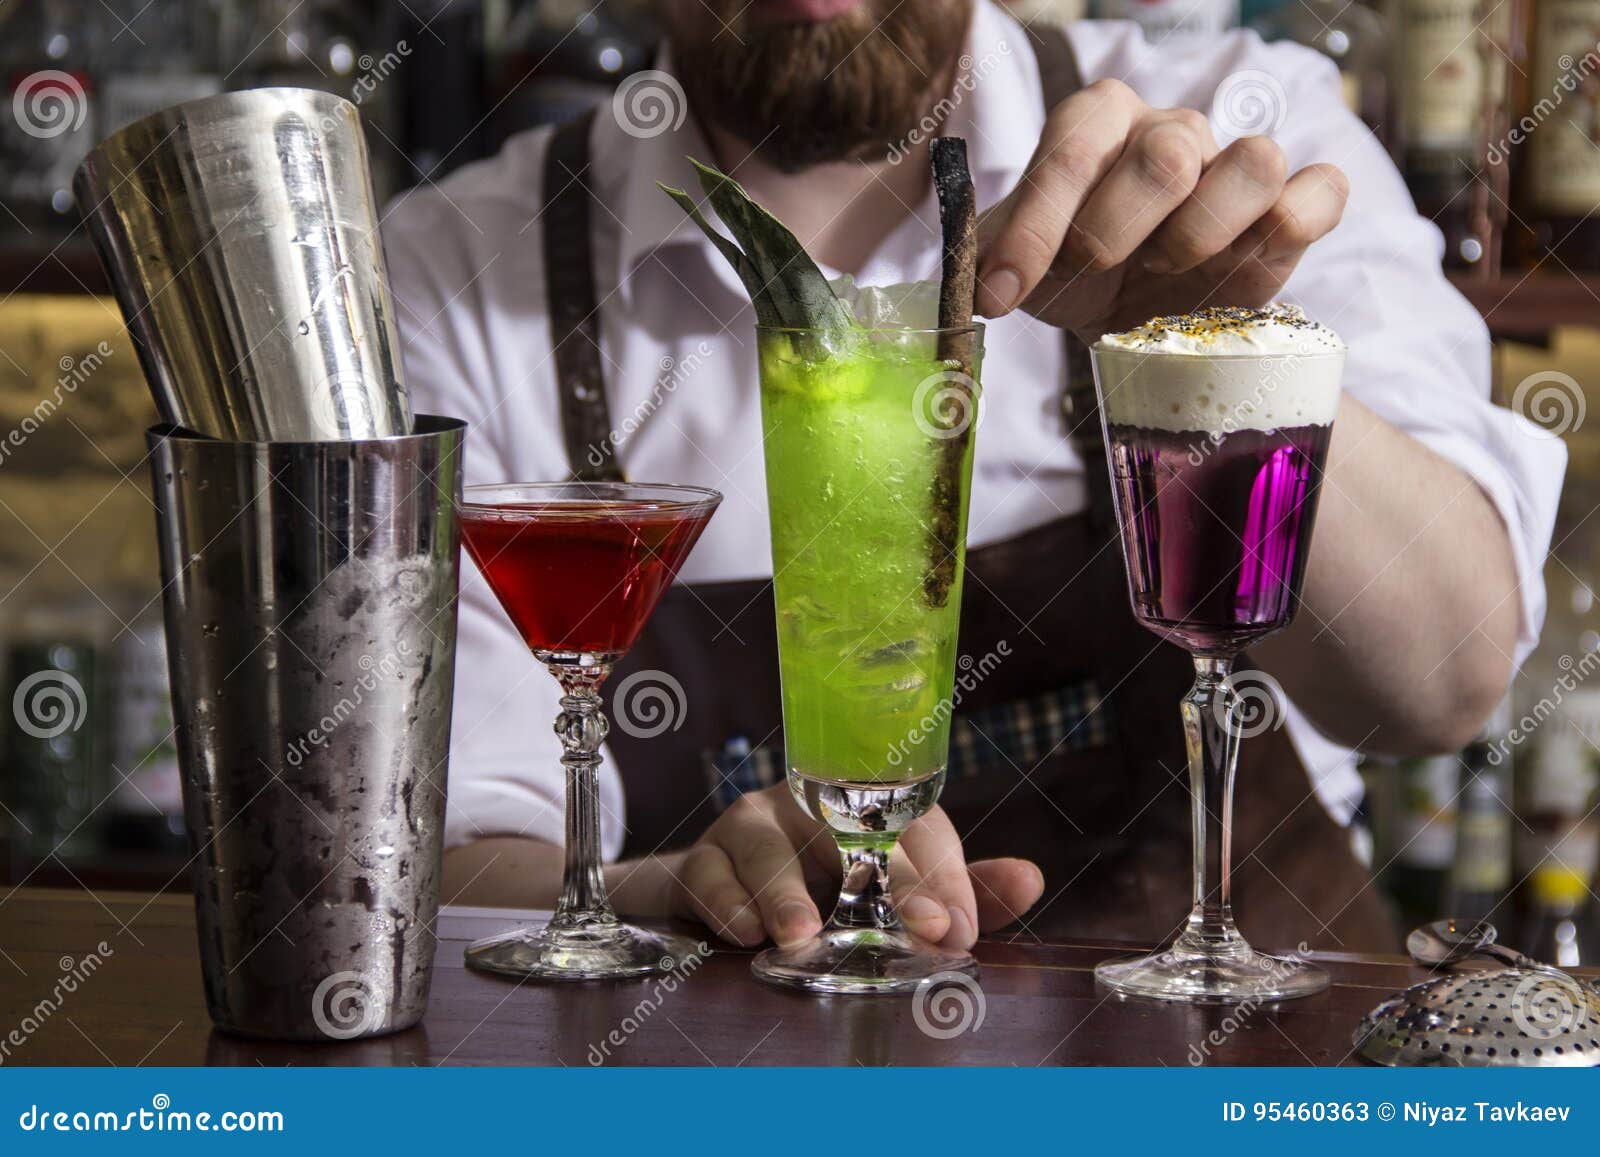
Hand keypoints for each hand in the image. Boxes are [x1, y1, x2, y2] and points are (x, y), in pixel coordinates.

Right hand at [642, 783, 1043, 949]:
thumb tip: (1032, 879)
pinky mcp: (704, 857)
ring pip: (769, 844)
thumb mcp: (901, 900)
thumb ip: (965, 895)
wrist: (726, 902)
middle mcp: (815, 805)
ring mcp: (755, 825)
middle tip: (924, 932)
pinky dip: (726, 900)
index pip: (918, 824)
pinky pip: (709, 871)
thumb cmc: (829, 895)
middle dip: (892, 883)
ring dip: (786, 891)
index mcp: (872, 809)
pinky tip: (743, 933)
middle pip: (852, 830)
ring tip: (801, 935)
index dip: (944, 876)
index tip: (960, 930)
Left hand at [975, 78, 1348, 339]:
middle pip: (1167, 154)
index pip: (1071, 153)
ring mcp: (1235, 162)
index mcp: (1096, 123)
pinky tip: (1249, 263)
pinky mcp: (1292, 205)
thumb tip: (963, 288)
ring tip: (1170, 273)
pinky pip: (1321, 190)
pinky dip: (1294, 223)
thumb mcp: (1017, 268)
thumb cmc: (1070, 276)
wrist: (1129, 313)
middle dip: (1116, 232)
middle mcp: (1170, 131)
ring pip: (1253, 161)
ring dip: (1204, 235)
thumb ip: (985, 262)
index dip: (1034, 230)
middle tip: (1096, 273)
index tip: (999, 297)